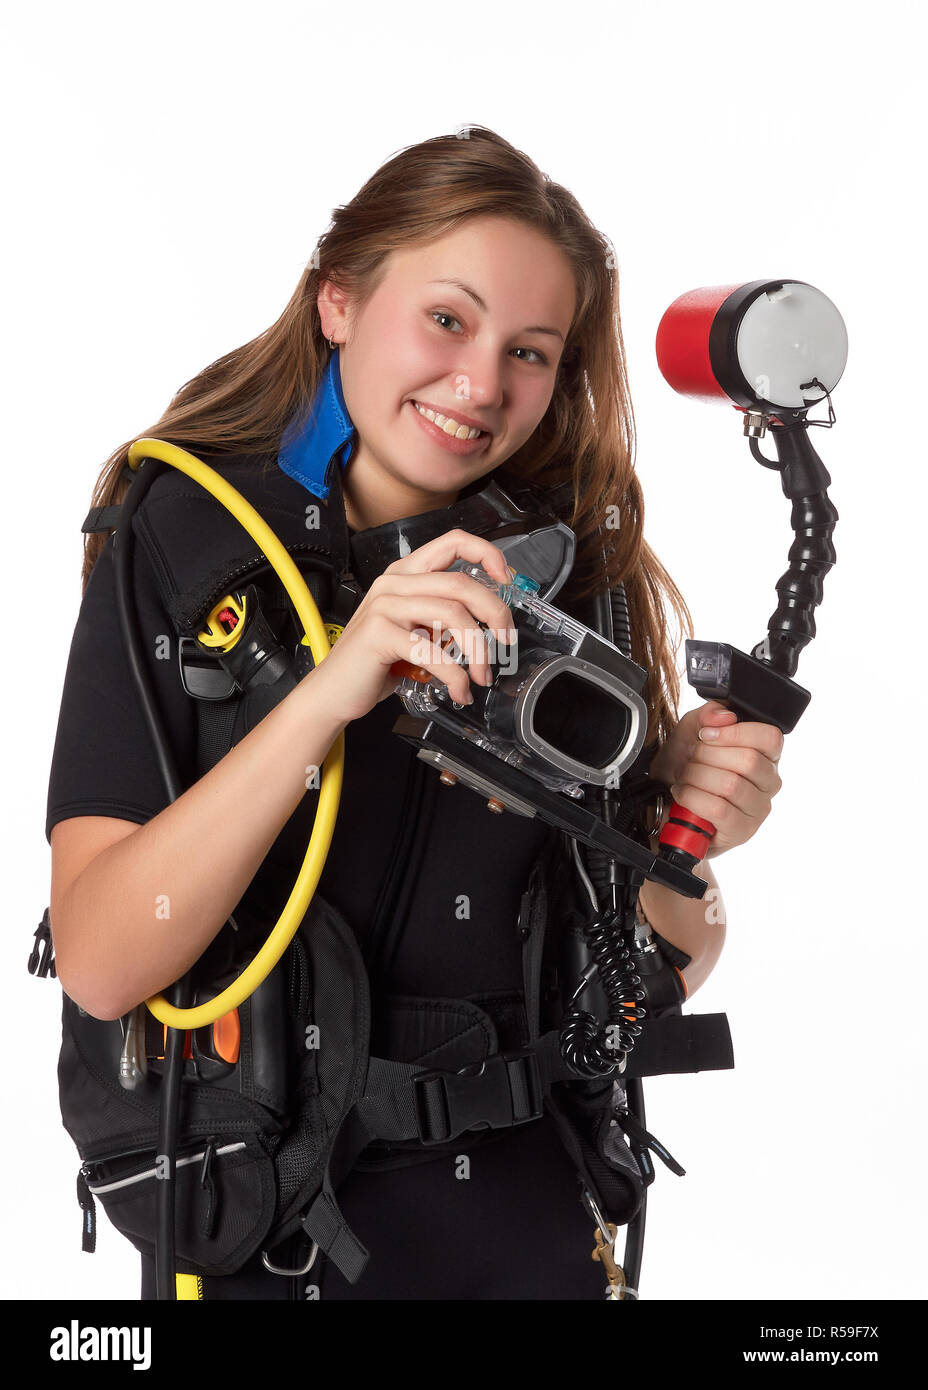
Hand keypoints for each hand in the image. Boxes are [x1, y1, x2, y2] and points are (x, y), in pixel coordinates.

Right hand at [306, 529, 515, 724]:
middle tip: (506, 642)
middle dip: (494, 614)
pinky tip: (459, 690)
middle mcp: (394, 583)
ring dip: (477, 651)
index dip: (487, 554)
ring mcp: (385, 606)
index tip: (508, 580)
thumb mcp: (414, 629)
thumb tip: (488, 623)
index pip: (453, 542)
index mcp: (405, 574)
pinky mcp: (379, 634)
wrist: (334, 691)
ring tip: (481, 676)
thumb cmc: (377, 662)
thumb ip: (442, 616)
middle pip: (461, 583)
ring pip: (452, 615)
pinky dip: (454, 675)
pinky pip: (432, 651)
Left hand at [649, 700, 783, 859]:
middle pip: (749, 761)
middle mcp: (768, 781)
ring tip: (685, 778)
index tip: (705, 734)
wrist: (665, 801)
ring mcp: (758, 808)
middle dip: (707, 756)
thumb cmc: (686, 765)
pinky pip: (718, 809)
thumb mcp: (691, 730)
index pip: (770, 737)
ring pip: (731, 785)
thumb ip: (708, 714)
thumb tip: (725, 716)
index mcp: (765, 753)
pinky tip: (684, 794)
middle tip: (691, 759)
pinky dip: (692, 798)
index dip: (735, 733)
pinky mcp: (741, 830)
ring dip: (696, 777)